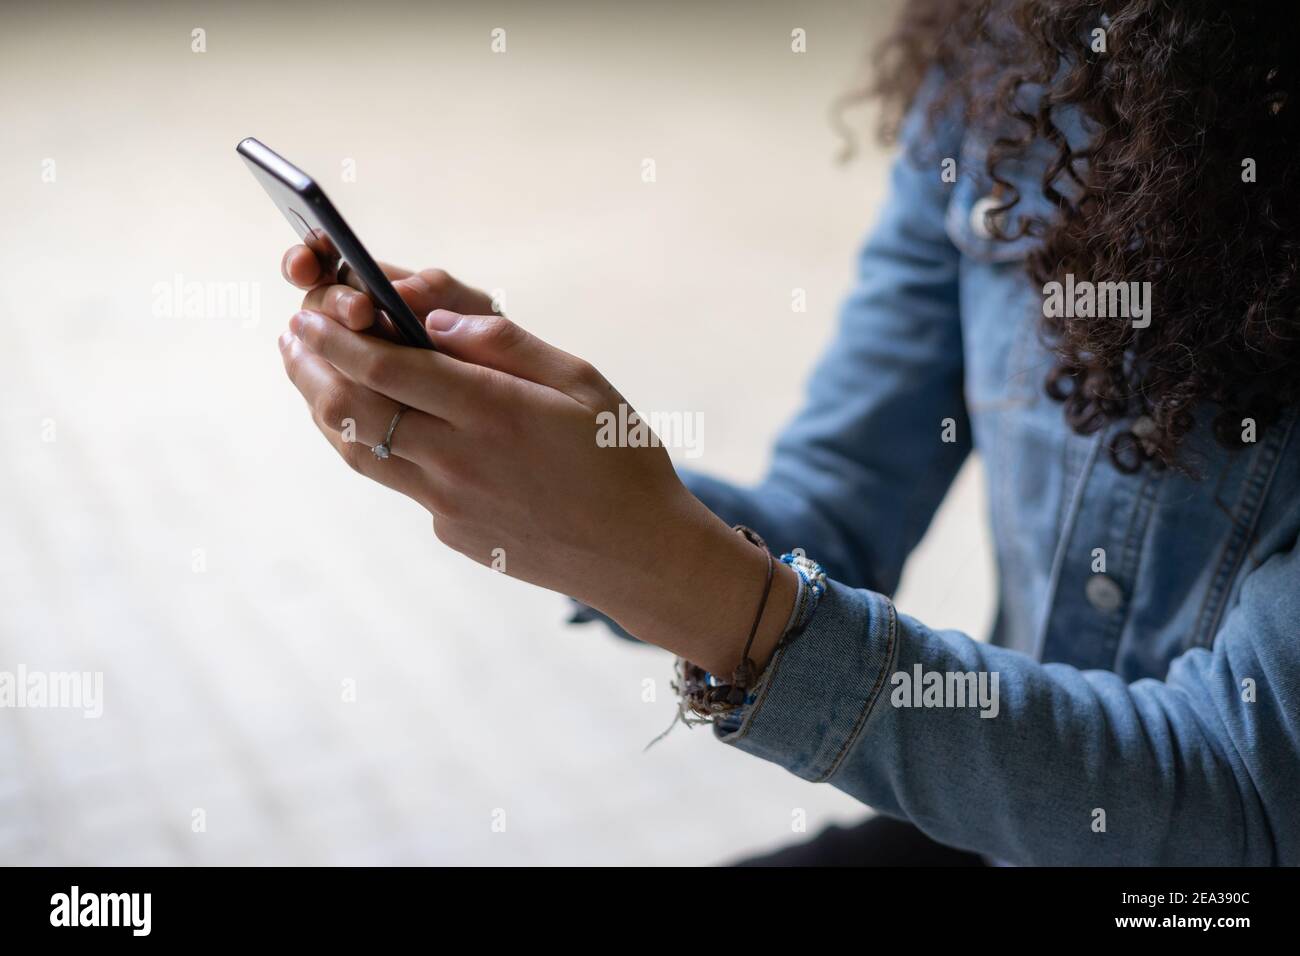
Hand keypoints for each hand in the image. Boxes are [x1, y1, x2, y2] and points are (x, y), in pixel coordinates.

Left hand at [276, 246, 796, 675]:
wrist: (639, 556)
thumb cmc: (620, 456)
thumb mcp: (580, 381)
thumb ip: (506, 343)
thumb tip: (436, 318)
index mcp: (491, 411)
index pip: (385, 366)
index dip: (335, 336)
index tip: (308, 312)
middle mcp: (457, 459)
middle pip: (351, 410)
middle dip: (309, 367)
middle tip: (290, 336)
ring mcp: (449, 504)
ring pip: (359, 452)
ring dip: (323, 408)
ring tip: (308, 375)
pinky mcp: (453, 532)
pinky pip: (400, 482)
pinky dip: (375, 445)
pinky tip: (377, 424)